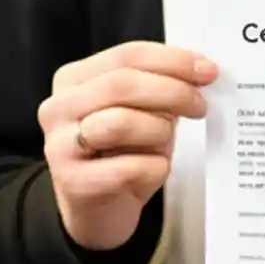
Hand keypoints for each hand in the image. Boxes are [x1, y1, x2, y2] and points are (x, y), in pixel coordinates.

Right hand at [37, 41, 218, 250]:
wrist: (101, 208)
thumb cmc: (125, 151)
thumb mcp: (142, 109)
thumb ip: (162, 84)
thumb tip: (202, 70)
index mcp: (73, 79)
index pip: (127, 55)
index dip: (172, 60)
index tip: (207, 70)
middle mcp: (58, 107)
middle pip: (122, 84)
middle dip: (172, 92)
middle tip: (200, 106)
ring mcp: (59, 146)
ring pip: (121, 123)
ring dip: (159, 131)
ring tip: (165, 142)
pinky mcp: (73, 183)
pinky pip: (129, 167)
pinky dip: (154, 167)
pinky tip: (152, 170)